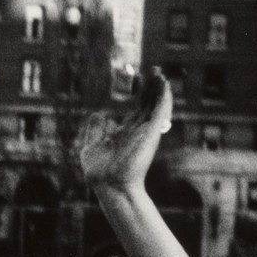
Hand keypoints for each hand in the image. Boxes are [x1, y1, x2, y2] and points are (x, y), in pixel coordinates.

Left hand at [76, 67, 171, 192]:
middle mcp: (139, 131)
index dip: (139, 92)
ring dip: (160, 90)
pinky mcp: (151, 134)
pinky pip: (160, 114)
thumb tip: (98, 114)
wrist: (108, 185)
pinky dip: (163, 99)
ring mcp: (146, 133)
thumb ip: (95, 130)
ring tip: (160, 74)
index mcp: (127, 132)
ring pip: (157, 107)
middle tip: (155, 70)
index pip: (137, 108)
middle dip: (152, 87)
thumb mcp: (92, 145)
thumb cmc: (100, 172)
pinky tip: (164, 86)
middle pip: (149, 104)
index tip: (137, 76)